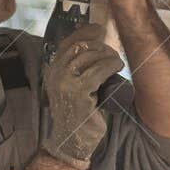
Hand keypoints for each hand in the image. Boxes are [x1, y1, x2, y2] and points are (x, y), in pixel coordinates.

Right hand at [41, 22, 123, 169]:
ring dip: (108, 55)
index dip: (84, 33)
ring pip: (91, 57)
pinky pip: (99, 71)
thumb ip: (73, 73)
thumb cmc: (77, 114)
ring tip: (116, 62)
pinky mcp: (79, 92)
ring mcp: (66, 82)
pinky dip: (111, 65)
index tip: (98, 29)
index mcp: (51, 71)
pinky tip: (117, 66)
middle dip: (100, 46)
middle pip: (81, 47)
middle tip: (112, 54)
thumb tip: (93, 51)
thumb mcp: (69, 89)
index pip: (67, 43)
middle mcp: (55, 74)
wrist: (71, 141)